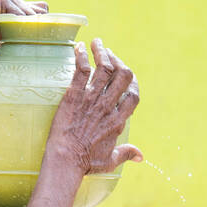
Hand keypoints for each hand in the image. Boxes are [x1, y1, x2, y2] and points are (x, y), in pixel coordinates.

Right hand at [0, 0, 47, 51]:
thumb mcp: (3, 37)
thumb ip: (18, 33)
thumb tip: (36, 40)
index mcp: (14, 8)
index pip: (39, 11)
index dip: (42, 23)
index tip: (42, 38)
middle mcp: (13, 0)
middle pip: (41, 10)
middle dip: (39, 25)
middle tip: (37, 41)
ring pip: (31, 13)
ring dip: (30, 28)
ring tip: (26, 41)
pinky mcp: (0, 1)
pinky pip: (18, 14)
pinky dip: (19, 26)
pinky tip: (16, 36)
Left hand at [45, 37, 143, 174]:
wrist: (65, 161)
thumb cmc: (85, 163)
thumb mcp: (109, 161)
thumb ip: (125, 154)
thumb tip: (141, 157)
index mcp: (118, 120)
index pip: (133, 93)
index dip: (131, 81)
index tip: (125, 73)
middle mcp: (108, 106)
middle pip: (123, 74)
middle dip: (118, 60)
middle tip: (109, 53)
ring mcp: (91, 99)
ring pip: (104, 68)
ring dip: (101, 51)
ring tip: (96, 43)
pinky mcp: (74, 96)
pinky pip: (81, 71)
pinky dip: (82, 56)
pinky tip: (79, 48)